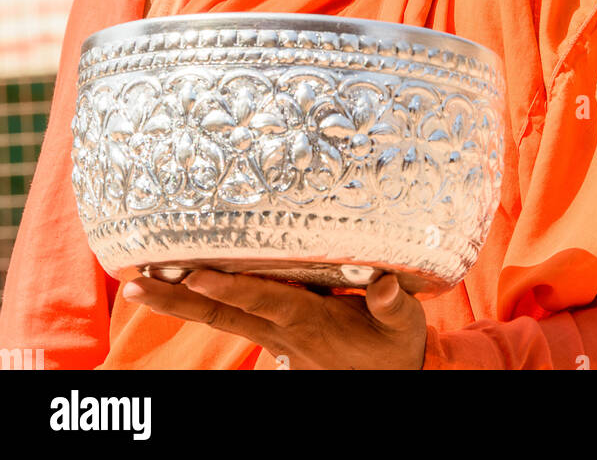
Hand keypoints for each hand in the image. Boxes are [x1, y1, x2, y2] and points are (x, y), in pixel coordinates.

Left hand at [122, 269, 427, 370]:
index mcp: (307, 321)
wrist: (389, 380)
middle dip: (176, 298)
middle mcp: (282, 329)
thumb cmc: (393, 347)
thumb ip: (392, 304)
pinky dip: (206, 301)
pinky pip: (235, 315)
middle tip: (134, 283)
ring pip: (220, 315)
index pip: (261, 301)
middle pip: (220, 313)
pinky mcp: (276, 336)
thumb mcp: (402, 327)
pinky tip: (182, 285)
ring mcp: (274, 336)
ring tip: (139, 283)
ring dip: (178, 301)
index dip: (228, 288)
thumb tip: (384, 280)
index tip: (194, 275)